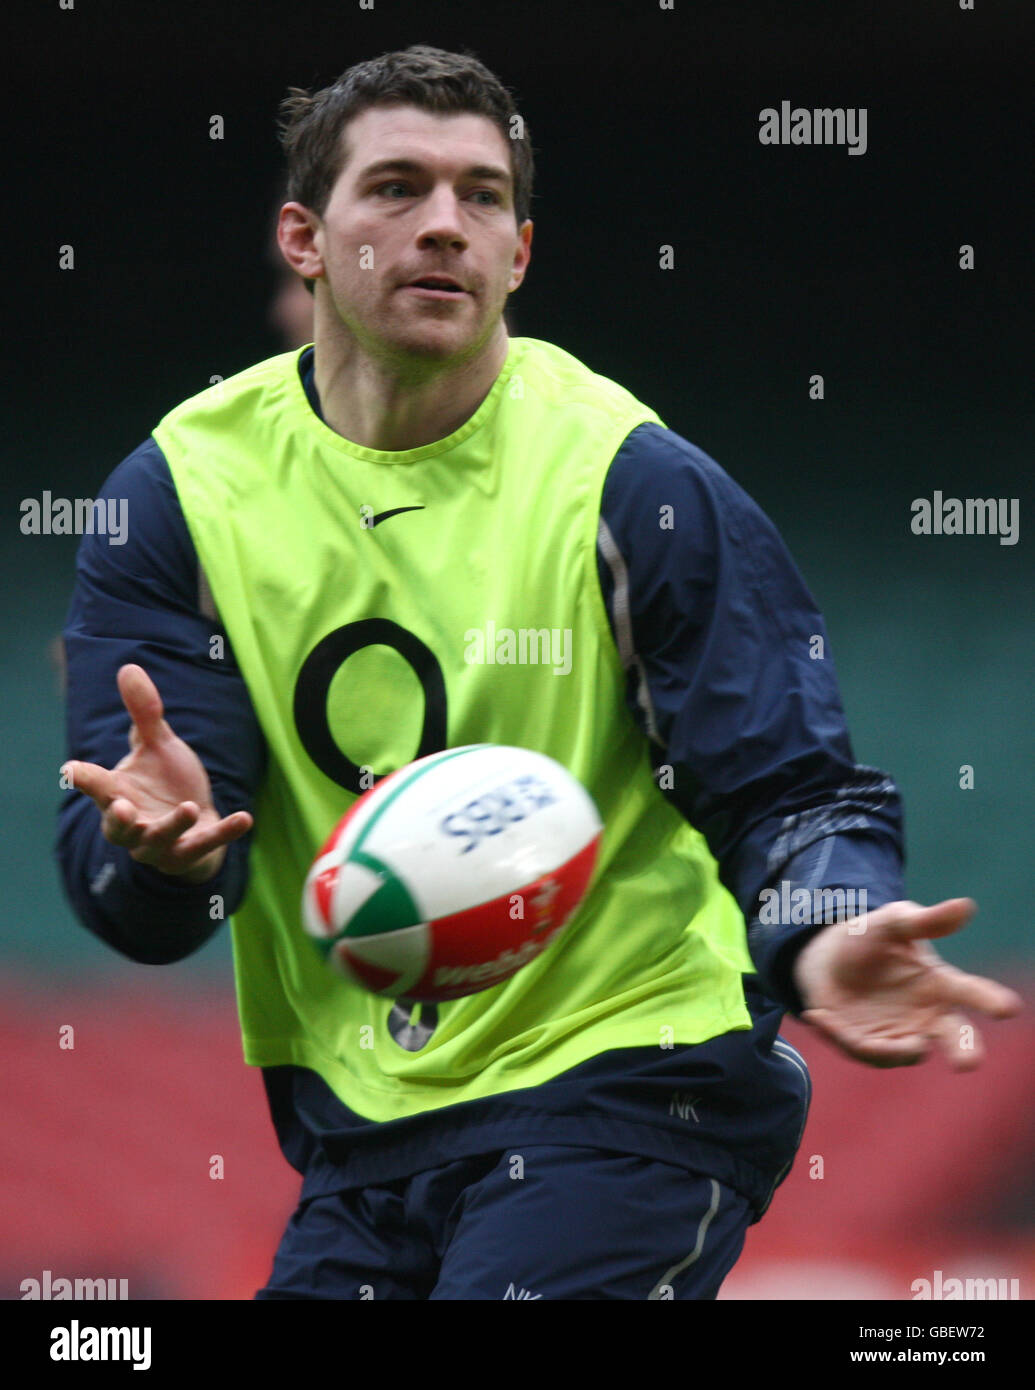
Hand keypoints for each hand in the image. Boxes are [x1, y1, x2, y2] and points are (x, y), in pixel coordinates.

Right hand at [62, 663, 252, 883]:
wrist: (196, 820)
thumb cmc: (166, 782)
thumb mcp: (158, 745)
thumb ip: (143, 714)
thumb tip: (128, 668)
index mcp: (119, 794)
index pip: (96, 786)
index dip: (84, 779)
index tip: (71, 771)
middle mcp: (133, 824)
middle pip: (118, 829)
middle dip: (119, 820)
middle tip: (122, 808)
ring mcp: (160, 845)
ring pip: (159, 842)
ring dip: (172, 827)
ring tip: (188, 808)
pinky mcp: (188, 855)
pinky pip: (205, 846)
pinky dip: (224, 834)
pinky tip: (245, 818)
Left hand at [792, 898, 1021, 1069]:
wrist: (827, 958)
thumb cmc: (872, 938)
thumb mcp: (894, 922)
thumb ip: (927, 921)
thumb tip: (966, 906)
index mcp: (941, 985)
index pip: (971, 992)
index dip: (989, 1000)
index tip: (1007, 1007)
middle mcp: (927, 1016)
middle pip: (954, 1037)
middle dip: (964, 1050)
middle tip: (968, 1062)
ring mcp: (899, 1035)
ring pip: (904, 1051)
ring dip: (888, 1048)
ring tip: (865, 1040)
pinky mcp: (867, 1046)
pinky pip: (858, 1048)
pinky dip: (837, 1034)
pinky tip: (819, 1014)